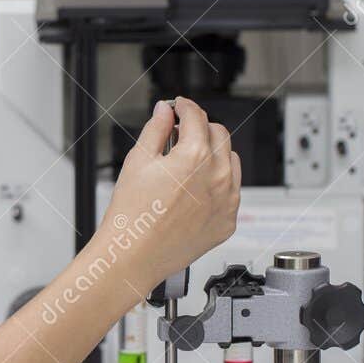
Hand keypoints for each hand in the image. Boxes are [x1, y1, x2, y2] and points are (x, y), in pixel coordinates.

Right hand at [98, 98, 241, 293]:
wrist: (134, 256)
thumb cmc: (131, 215)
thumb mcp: (138, 161)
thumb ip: (156, 129)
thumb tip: (165, 112)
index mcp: (195, 156)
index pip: (197, 117)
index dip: (185, 107)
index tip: (179, 107)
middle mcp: (218, 176)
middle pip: (219, 134)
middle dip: (201, 128)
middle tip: (182, 133)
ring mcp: (227, 201)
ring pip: (231, 162)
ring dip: (214, 154)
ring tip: (189, 164)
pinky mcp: (227, 221)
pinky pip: (231, 192)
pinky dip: (219, 184)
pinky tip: (196, 190)